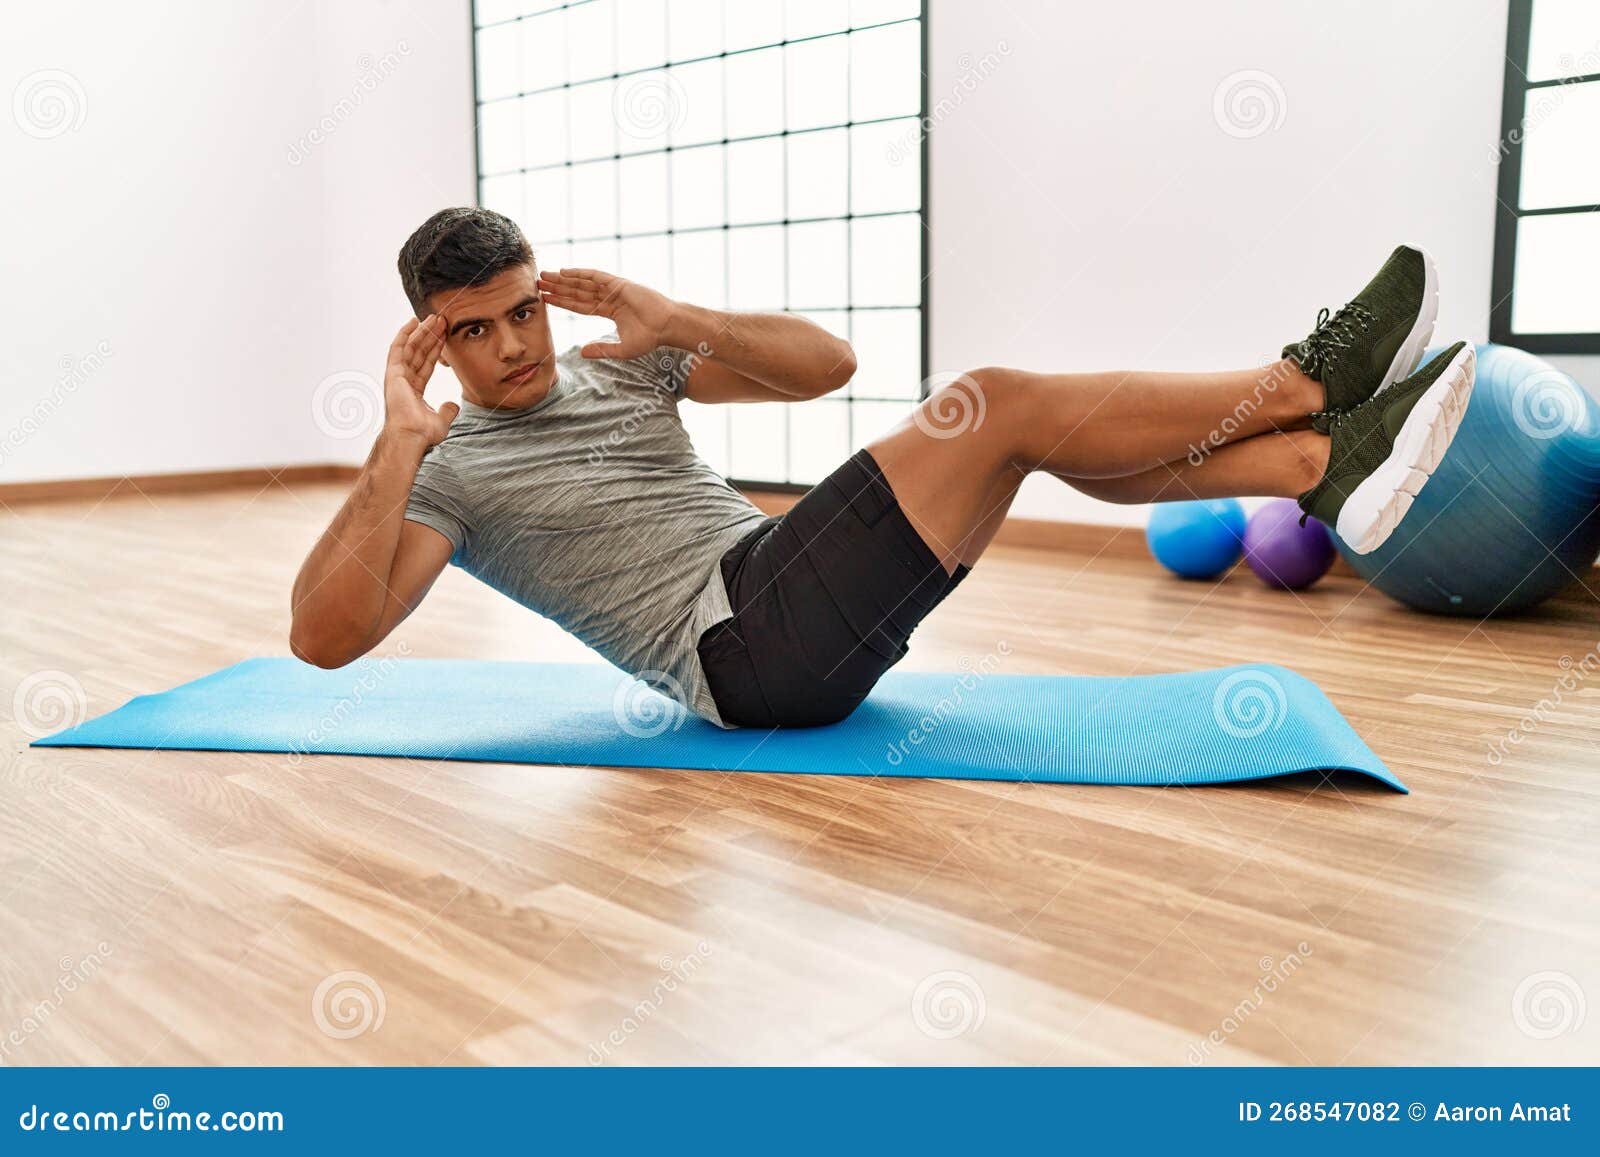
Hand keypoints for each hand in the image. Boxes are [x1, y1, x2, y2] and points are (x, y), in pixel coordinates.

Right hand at [382, 314, 458, 448]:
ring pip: (410, 347)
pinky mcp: (392, 372)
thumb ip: (447, 410)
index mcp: (413, 391)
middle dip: (430, 336)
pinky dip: (405, 333)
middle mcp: (403, 381)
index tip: (445, 336)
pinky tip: (414, 321)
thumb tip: (453, 405)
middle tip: (441, 321)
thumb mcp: (441, 420)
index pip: (426, 365)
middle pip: (418, 353)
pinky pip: (398, 347)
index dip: (435, 350)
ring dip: (422, 331)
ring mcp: (397, 376)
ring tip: (433, 317)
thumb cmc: (422, 433)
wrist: (411, 435)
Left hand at [539, 268, 677, 358]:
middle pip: (577, 291)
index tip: (545, 299)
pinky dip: (580, 273)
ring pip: (583, 282)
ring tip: (545, 275)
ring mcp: (614, 289)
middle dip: (558, 287)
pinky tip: (565, 271)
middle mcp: (609, 297)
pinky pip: (595, 276)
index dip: (562, 302)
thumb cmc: (650, 338)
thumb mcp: (621, 349)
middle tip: (538, 283)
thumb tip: (581, 353)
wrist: (667, 327)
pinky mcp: (619, 283)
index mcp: (609, 311)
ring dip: (563, 279)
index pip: (580, 305)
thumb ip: (601, 349)